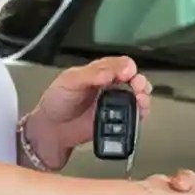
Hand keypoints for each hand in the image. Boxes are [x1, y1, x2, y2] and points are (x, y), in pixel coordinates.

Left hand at [29, 56, 152, 158]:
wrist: (51, 130)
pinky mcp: (117, 121)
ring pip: (137, 96)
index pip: (119, 64)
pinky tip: (138, 111)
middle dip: (139, 81)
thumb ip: (90, 75)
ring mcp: (114, 104)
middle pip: (133, 79)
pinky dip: (140, 112)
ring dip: (143, 96)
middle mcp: (109, 86)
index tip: (126, 73)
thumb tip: (109, 72)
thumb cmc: (56, 102)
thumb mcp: (69, 81)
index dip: (126, 67)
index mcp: (99, 72)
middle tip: (137, 85)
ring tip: (140, 98)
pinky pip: (134, 115)